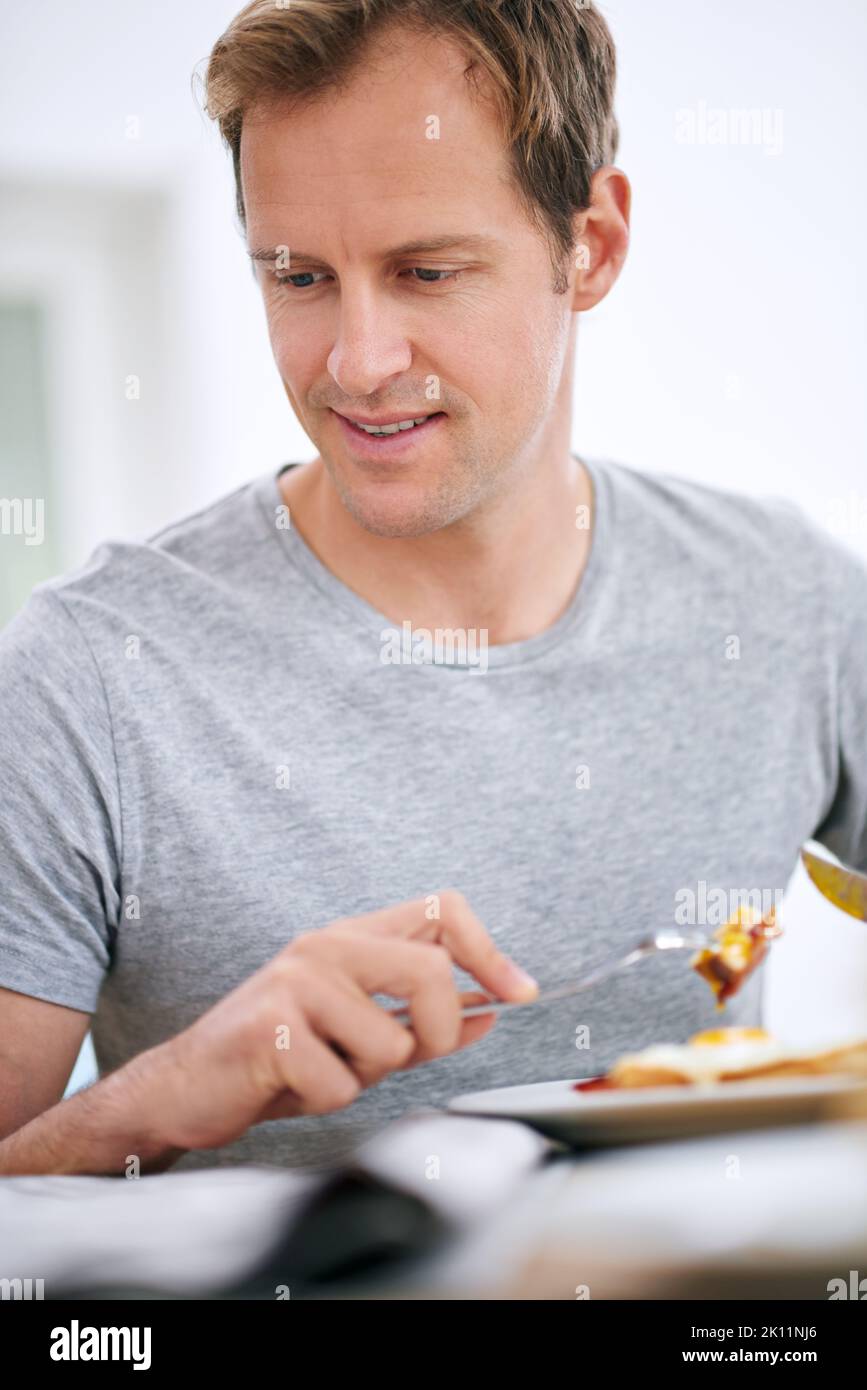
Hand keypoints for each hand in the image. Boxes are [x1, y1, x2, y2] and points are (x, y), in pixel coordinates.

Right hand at [134, 891, 537, 1151]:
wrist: (188, 1086)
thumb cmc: (280, 1060)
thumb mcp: (361, 1036)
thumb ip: (423, 1021)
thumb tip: (492, 1009)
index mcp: (353, 938)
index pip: (442, 908)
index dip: (489, 950)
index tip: (520, 993)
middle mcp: (327, 946)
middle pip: (432, 972)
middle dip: (436, 1033)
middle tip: (401, 1056)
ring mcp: (296, 981)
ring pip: (391, 1043)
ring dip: (365, 1076)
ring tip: (320, 1068)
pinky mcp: (271, 1026)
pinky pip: (343, 1083)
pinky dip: (326, 1100)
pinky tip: (290, 1085)